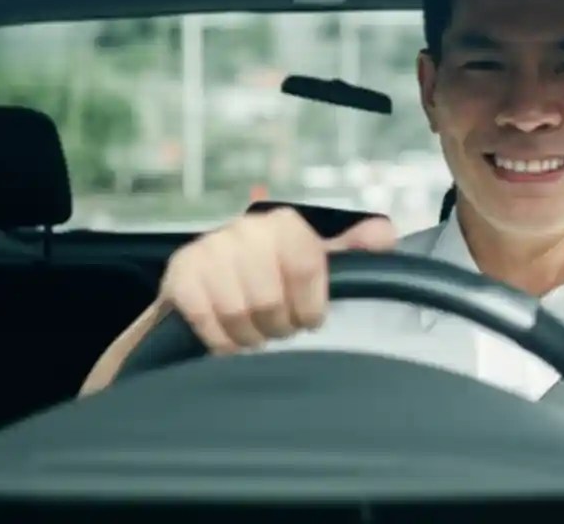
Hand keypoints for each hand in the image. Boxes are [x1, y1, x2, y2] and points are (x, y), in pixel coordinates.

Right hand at [159, 209, 397, 353]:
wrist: (212, 286)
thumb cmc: (275, 277)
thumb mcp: (319, 262)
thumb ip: (354, 251)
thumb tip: (384, 234)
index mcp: (284, 223)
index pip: (306, 264)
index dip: (310, 304)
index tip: (310, 320)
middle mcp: (244, 228)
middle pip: (269, 297)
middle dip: (279, 326)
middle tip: (280, 330)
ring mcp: (207, 249)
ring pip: (238, 312)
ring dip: (251, 337)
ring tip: (257, 336)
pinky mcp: (179, 274)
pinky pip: (205, 319)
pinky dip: (222, 340)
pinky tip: (231, 339)